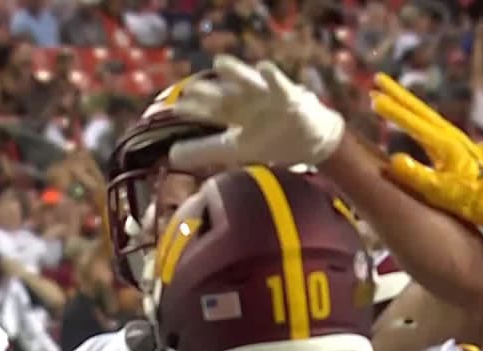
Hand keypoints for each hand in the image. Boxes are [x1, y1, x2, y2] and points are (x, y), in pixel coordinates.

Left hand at [167, 55, 345, 169]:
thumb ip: (205, 150)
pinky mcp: (288, 97)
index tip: (176, 108)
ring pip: (249, 83)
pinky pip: (280, 85)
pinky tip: (264, 68)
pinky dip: (272, 77)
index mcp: (234, 115)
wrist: (311, 142)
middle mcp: (247, 102)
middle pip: (225, 96)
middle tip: (191, 88)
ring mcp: (267, 97)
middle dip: (209, 92)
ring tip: (220, 63)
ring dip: (236, 73)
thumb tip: (171, 156)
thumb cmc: (271, 142)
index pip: (209, 111)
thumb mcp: (236, 149)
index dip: (194, 109)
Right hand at [370, 73, 482, 226]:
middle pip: (419, 109)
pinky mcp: (453, 144)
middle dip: (397, 94)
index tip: (374, 99)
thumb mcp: (441, 191)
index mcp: (444, 144)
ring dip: (405, 101)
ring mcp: (452, 137)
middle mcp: (448, 135)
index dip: (393, 111)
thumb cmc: (470, 198)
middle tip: (378, 78)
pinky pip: (429, 122)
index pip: (413, 123)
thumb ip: (417, 176)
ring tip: (386, 92)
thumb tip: (393, 160)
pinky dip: (415, 114)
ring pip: (424, 113)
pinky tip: (408, 115)